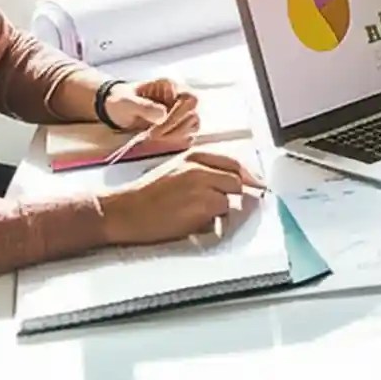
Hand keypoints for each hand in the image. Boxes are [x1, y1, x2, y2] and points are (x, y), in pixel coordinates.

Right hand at [98, 151, 265, 245]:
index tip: (256, 183)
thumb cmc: (146, 195)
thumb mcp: (175, 170)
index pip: (233, 162)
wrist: (125, 210)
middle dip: (235, 194)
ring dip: (221, 210)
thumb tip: (229, 180)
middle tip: (227, 205)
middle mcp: (200, 167)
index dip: (247, 175)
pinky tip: (194, 223)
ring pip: (229, 199)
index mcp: (193, 156)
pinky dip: (213, 222)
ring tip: (198, 215)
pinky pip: (221, 216)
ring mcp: (203, 186)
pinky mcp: (203, 206)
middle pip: (237, 179)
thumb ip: (202, 171)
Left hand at [103, 78, 199, 141]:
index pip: (189, 98)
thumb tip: (163, 115)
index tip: (159, 124)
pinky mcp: (179, 126)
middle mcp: (180, 97)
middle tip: (154, 134)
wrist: (115, 110)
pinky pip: (188, 135)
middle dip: (175, 127)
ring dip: (176, 135)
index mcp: (169, 86)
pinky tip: (162, 141)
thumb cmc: (121, 101)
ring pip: (193, 125)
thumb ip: (144, 106)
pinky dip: (177, 141)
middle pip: (193, 114)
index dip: (178, 113)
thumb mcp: (126, 102)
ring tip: (155, 137)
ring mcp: (181, 113)